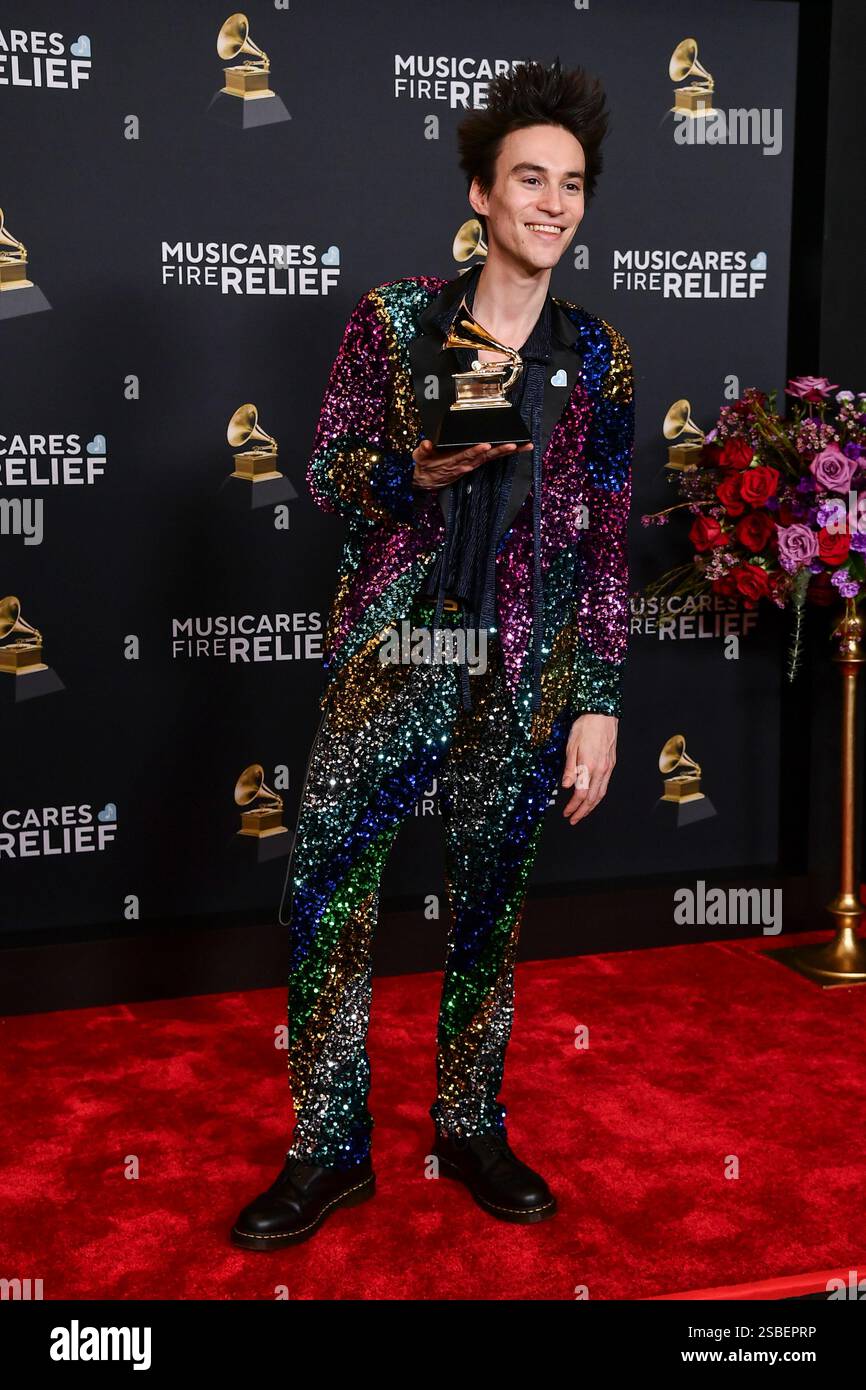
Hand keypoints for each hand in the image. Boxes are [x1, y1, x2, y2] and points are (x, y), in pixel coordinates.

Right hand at [411, 437, 532, 489]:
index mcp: (454, 460)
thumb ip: (422, 450)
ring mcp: (472, 464)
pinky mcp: (475, 464)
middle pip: (487, 456)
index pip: (467, 454)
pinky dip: (504, 453)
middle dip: (502, 450)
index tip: (487, 445)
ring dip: (509, 452)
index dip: (477, 450)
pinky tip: (516, 448)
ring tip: (524, 446)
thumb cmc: (425, 466)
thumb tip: (426, 444)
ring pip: (493, 457)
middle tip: (516, 445)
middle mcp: (466, 463)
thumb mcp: (420, 457)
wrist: (427, 481)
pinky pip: (492, 458)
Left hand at [561, 713, 618, 824]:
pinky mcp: (611, 763)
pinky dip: (598, 795)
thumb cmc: (585, 726)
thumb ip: (570, 768)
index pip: (581, 794)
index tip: (566, 813)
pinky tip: (593, 797)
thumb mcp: (571, 745)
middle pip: (592, 798)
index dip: (573, 806)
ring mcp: (608, 767)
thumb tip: (566, 786)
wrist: (602, 713)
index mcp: (589, 766)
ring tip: (583, 813)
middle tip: (573, 820)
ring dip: (592, 806)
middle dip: (583, 812)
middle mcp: (601, 769)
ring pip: (601, 793)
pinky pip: (605, 785)